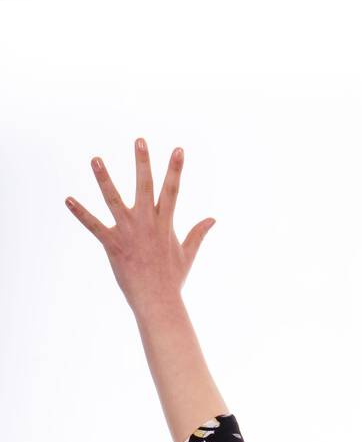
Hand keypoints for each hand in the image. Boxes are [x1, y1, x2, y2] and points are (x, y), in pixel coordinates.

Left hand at [65, 139, 214, 315]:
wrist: (158, 301)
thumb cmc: (173, 279)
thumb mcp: (188, 254)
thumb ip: (198, 233)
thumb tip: (212, 219)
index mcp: (165, 224)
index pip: (172, 191)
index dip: (175, 169)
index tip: (178, 149)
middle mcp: (147, 223)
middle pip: (145, 187)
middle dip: (142, 163)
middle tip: (139, 140)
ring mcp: (129, 232)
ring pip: (114, 200)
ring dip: (104, 179)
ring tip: (96, 159)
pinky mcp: (113, 244)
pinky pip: (94, 225)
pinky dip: (81, 213)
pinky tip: (68, 200)